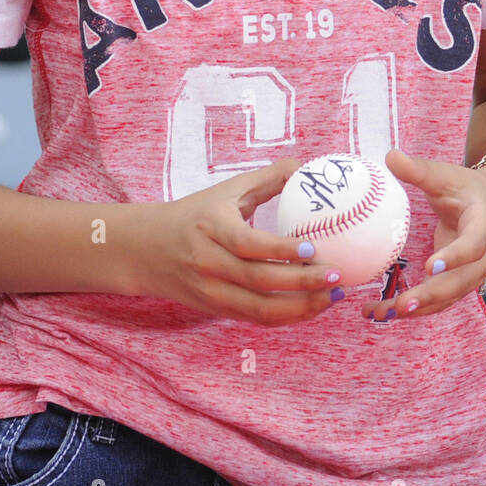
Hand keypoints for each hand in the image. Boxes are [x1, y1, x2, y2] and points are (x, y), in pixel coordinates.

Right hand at [135, 158, 346, 325]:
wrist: (148, 249)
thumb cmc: (196, 214)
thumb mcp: (227, 190)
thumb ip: (268, 178)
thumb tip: (309, 166)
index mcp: (211, 226)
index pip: (247, 245)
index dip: (281, 251)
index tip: (313, 248)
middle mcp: (209, 262)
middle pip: (259, 281)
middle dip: (302, 282)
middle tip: (337, 275)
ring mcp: (212, 291)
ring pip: (261, 309)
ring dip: (301, 307)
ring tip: (334, 296)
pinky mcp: (217, 310)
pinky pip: (257, 319)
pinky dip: (288, 317)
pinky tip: (314, 306)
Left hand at [360, 149, 485, 322]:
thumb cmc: (468, 187)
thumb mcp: (446, 175)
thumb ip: (419, 170)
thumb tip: (390, 157)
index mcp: (485, 226)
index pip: (472, 246)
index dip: (454, 258)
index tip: (430, 266)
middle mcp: (484, 257)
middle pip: (460, 283)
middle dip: (430, 296)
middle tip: (400, 305)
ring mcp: (473, 274)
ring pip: (448, 298)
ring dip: (417, 310)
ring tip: (381, 313)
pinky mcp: (459, 283)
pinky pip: (438, 301)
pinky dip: (414, 309)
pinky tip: (382, 311)